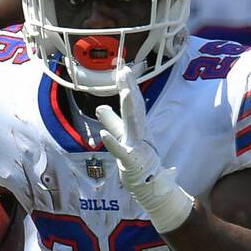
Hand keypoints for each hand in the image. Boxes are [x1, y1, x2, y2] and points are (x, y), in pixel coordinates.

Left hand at [95, 66, 159, 187]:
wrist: (151, 185)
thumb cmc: (138, 160)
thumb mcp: (122, 137)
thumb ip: (111, 121)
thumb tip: (99, 107)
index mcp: (138, 125)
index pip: (133, 101)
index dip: (127, 83)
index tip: (122, 65)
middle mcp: (139, 133)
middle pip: (135, 107)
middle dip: (130, 88)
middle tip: (125, 69)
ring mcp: (137, 147)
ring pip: (134, 124)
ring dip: (130, 107)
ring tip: (125, 91)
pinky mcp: (132, 162)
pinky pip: (121, 152)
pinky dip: (113, 143)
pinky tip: (102, 134)